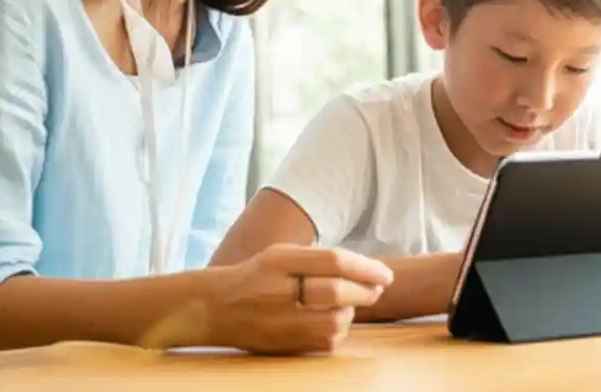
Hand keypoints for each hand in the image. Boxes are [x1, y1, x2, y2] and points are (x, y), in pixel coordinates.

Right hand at [202, 244, 393, 353]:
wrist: (215, 307)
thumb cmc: (258, 276)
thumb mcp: (281, 254)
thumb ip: (318, 258)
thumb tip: (366, 269)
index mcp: (279, 260)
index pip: (333, 260)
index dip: (366, 267)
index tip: (385, 274)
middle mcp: (277, 290)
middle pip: (336, 291)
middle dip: (366, 291)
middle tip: (377, 289)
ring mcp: (279, 321)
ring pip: (334, 321)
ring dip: (351, 312)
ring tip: (350, 304)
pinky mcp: (282, 345)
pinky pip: (325, 342)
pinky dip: (338, 331)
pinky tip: (334, 320)